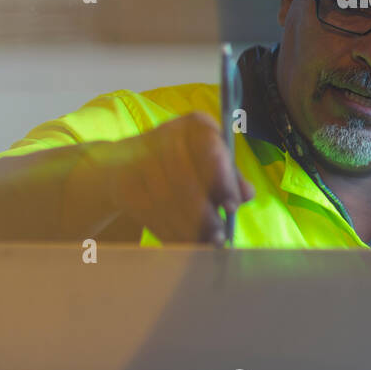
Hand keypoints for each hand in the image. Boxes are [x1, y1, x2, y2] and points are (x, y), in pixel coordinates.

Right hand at [72, 112, 253, 243]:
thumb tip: (247, 194)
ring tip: (204, 244)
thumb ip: (231, 177)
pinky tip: (182, 243)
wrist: (131, 162)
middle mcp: (167, 134)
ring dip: (188, 228)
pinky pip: (149, 212)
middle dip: (205, 214)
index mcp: (196, 125)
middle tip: (219, 238)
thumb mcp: (212, 163)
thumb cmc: (186, 162)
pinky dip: (168, 232)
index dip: (223, 180)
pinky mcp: (124, 182)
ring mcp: (140, 157)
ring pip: (167, 199)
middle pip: (187, 179)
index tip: (232, 208)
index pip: (211, 149)